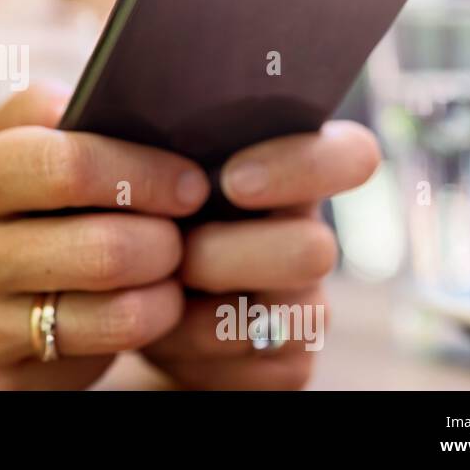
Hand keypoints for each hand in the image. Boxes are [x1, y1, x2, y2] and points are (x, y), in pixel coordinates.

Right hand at [0, 85, 210, 388]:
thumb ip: (45, 113)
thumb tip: (136, 107)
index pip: (70, 167)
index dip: (146, 173)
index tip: (189, 182)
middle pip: (105, 249)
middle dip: (167, 240)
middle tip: (178, 235)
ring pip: (114, 316)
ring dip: (163, 295)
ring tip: (164, 278)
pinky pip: (97, 362)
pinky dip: (134, 338)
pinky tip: (130, 315)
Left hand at [140, 121, 379, 388]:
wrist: (119, 304)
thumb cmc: (133, 218)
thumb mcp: (141, 174)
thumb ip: (158, 139)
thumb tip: (135, 102)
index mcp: (287, 173)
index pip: (350, 156)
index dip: (304, 167)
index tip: (233, 181)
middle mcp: (309, 237)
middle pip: (314, 250)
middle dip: (224, 254)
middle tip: (172, 252)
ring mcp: (304, 306)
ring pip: (280, 315)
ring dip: (199, 309)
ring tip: (153, 291)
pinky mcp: (288, 365)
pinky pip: (253, 367)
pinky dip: (191, 353)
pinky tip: (163, 334)